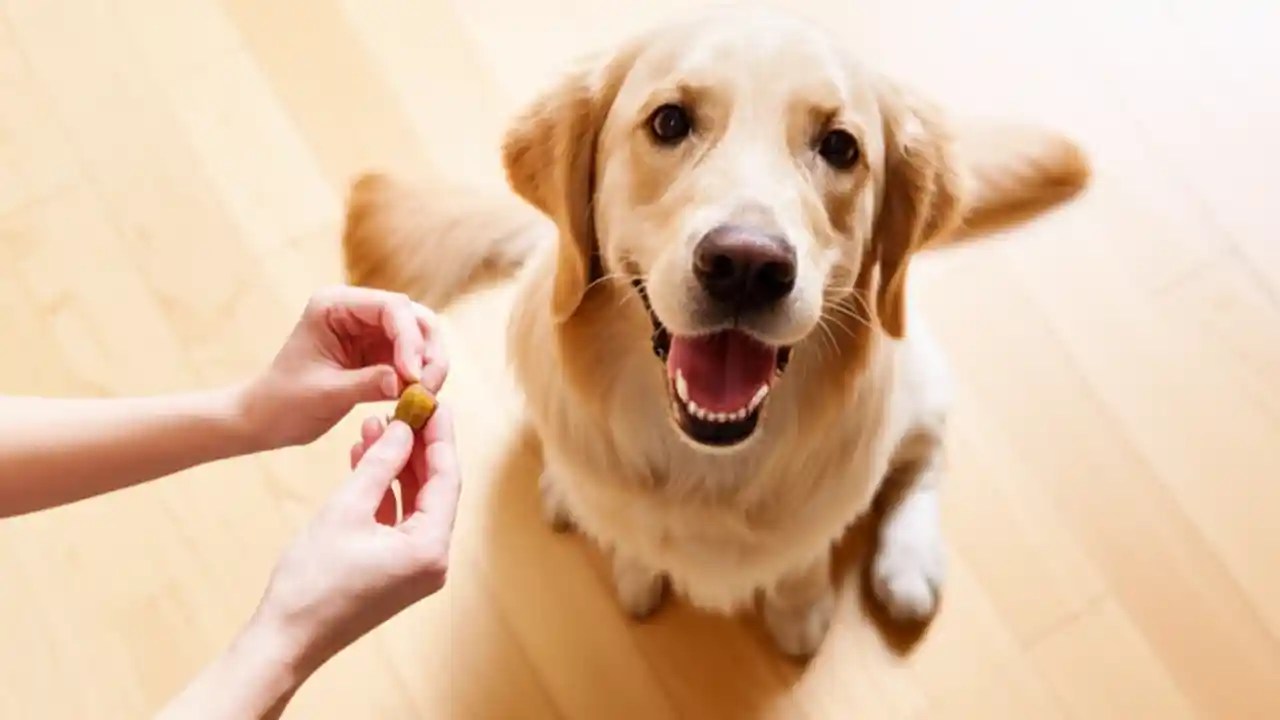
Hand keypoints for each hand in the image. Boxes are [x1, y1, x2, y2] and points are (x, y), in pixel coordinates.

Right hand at [158, 410, 460, 718]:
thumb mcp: (346, 509)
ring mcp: (415, 569)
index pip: (446, 479)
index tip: (433, 403)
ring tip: (376, 424)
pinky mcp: (395, 572)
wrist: (284, 640)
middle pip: (434, 490)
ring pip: (414, 503)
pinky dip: (384, 492)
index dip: (439, 437)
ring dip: (396, 466)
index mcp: (430, 549)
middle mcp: (432, 561)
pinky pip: (397, 521)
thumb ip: (380, 464)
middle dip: (417, 447)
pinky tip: (365, 459)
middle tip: (407, 408)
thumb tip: (403, 428)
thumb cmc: (311, 580)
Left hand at [242, 285, 448, 449]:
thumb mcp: (325, 394)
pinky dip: (421, 377)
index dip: (411, 340)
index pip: (391, 308)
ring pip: (419, 337)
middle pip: (413, 317)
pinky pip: (413, 358)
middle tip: (429, 389)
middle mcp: (355, 309)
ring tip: (424, 396)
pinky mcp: (378, 352)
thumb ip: (369, 384)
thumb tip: (410, 382)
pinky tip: (417, 398)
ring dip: (429, 365)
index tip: (414, 377)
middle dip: (427, 352)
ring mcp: (369, 330)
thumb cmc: (284, 403)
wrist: (265, 418)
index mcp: (333, 305)